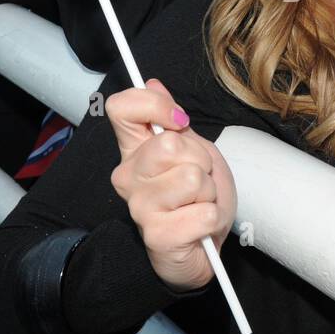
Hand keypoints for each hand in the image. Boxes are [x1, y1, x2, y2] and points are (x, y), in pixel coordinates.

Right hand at [105, 79, 235, 292]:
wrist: (202, 250)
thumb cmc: (195, 200)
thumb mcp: (193, 151)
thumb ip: (172, 120)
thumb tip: (152, 83)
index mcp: (134, 150)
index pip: (122, 107)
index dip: (154, 105)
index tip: (180, 122)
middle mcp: (129, 176)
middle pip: (169, 143)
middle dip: (201, 160)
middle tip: (199, 180)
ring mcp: (140, 207)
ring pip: (192, 178)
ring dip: (209, 193)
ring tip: (199, 204)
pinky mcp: (156, 236)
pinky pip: (204, 213)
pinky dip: (212, 219)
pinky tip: (199, 228)